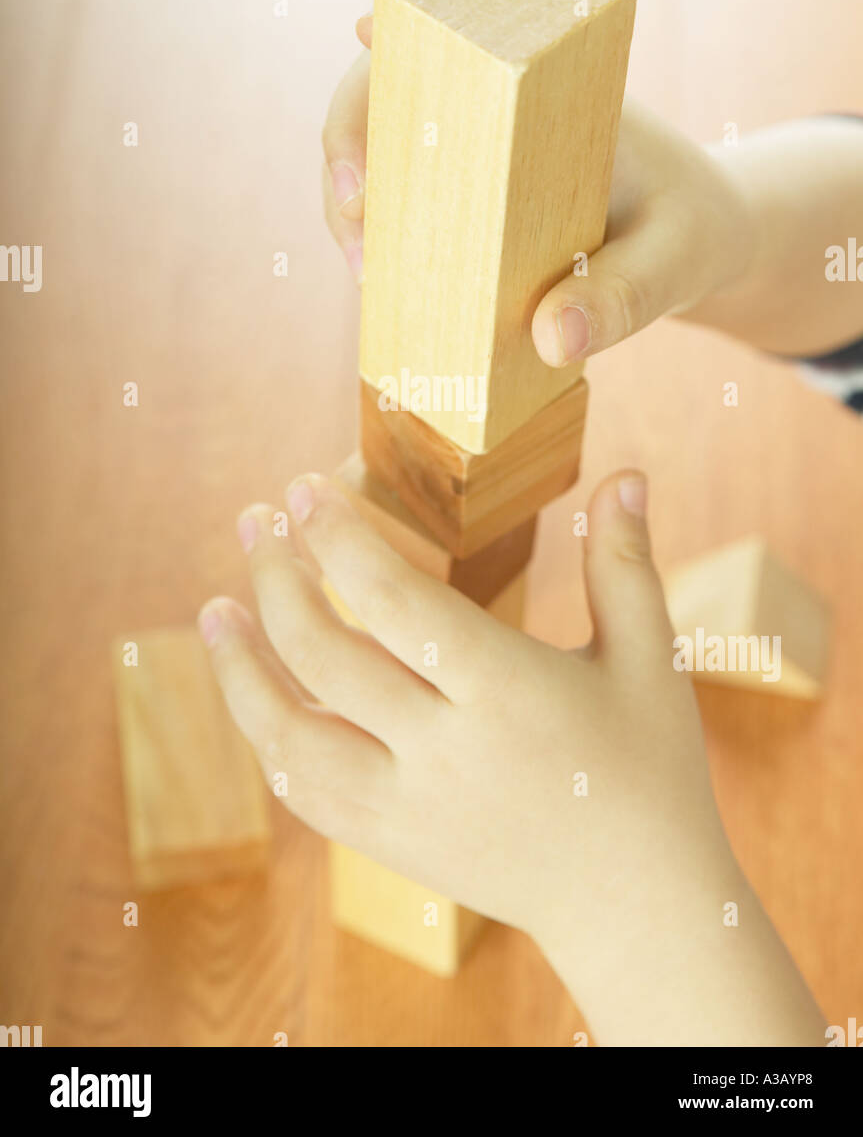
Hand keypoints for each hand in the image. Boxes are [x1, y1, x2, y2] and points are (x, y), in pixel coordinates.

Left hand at [199, 469, 822, 1044]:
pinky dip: (270, 740)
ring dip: (241, 668)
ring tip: (216, 609)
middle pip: (325, 653)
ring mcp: (411, 806)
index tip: (300, 488)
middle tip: (255, 520)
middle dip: (276, 577)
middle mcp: (447, 750)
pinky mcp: (393, 846)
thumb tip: (627, 472)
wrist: (636, 906)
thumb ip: (625, 563)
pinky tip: (257, 696)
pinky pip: (306, 793)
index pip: (394, 599)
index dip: (337, 537)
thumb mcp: (646, 661)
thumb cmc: (650, 770)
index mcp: (508, 690)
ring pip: (291, 734)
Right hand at [321, 16, 755, 360]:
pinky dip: (375, 242)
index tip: (369, 37)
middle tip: (356, 219)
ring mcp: (467, 159)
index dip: (400, 37)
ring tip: (367, 275)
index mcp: (546, 86)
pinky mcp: (459, 208)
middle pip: (387, 95)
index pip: (456, 39)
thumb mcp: (675, 264)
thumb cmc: (690, 232)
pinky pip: (397, 212)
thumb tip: (550, 342)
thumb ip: (625, 300)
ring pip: (378, 160)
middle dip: (349, 144)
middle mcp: (492, 110)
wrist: (695, 246)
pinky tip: (376, 289)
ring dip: (351, 207)